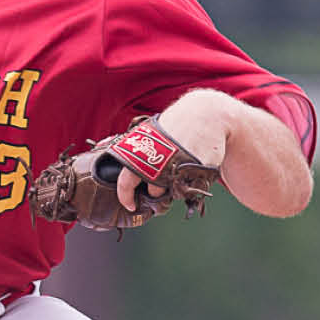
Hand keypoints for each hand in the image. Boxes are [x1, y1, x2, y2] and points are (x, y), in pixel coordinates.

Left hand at [116, 92, 228, 211]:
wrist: (208, 114)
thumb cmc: (176, 123)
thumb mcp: (151, 130)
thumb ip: (135, 146)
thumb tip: (112, 155)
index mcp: (142, 150)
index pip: (126, 181)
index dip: (126, 196)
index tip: (130, 205)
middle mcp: (159, 159)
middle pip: (153, 190)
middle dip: (156, 189)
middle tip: (162, 176)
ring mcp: (179, 165)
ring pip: (172, 190)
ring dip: (173, 185)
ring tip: (178, 167)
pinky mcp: (198, 170)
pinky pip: (190, 187)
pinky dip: (189, 181)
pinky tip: (191, 166)